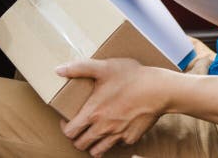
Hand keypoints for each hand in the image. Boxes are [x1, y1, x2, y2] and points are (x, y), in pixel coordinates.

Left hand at [56, 58, 170, 156]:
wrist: (159, 89)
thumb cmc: (131, 77)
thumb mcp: (104, 67)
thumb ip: (80, 68)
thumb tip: (58, 70)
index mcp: (93, 113)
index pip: (69, 132)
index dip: (65, 128)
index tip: (68, 120)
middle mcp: (103, 128)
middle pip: (81, 145)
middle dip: (78, 138)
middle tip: (81, 128)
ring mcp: (118, 135)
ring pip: (98, 151)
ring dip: (94, 144)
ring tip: (95, 133)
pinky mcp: (131, 138)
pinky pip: (119, 145)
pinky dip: (115, 140)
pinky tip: (117, 128)